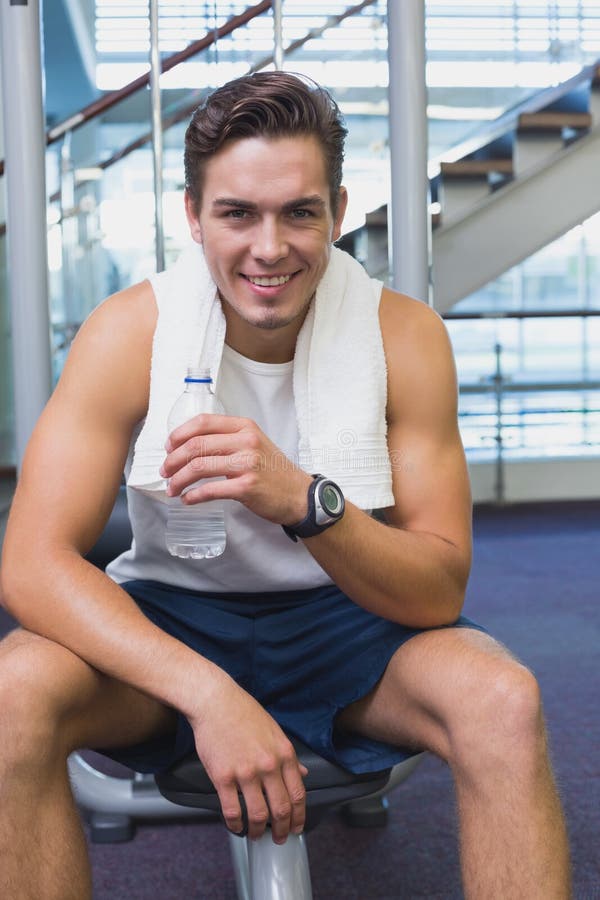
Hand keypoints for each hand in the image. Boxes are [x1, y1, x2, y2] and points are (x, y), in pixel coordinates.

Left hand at [160, 413, 312, 525]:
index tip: (168, 447)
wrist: (298, 494)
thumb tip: (188, 445)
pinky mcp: (247, 487)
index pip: (203, 422)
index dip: (179, 434)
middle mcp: (246, 441)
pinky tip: (187, 499)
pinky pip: (210, 490)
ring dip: (179, 479)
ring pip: (199, 467)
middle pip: (196, 445)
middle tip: (165, 471)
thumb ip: (226, 439)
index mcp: (244, 427)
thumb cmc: (272, 470)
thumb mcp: (253, 443)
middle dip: (173, 459)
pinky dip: (193, 496)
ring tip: (172, 488)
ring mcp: (247, 464)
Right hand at [189, 672, 307, 842]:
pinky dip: (236, 825)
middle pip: (281, 809)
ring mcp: (245, 772)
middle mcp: (268, 765)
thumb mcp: (274, 731)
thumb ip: (288, 756)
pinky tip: (236, 827)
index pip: (298, 794)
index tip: (296, 827)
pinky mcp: (223, 777)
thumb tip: (302, 773)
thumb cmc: (244, 713)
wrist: (215, 701)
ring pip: (258, 815)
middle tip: (278, 838)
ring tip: (256, 835)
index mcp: (284, 753)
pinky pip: (232, 811)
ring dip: (258, 831)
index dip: (299, 817)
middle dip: (282, 830)